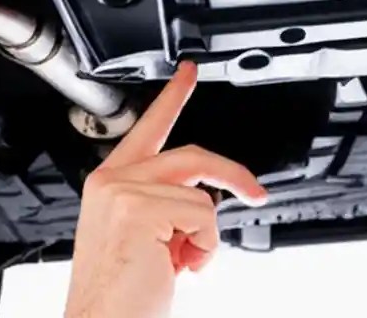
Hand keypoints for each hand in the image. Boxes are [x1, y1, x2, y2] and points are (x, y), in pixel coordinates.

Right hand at [64, 62, 267, 317]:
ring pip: (201, 196)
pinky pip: (202, 217)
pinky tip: (173, 269)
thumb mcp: (145, 237)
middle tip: (257, 192)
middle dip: (231, 174)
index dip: (173, 97)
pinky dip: (202, 249)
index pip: (148, 127)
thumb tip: (207, 198)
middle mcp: (111, 180)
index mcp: (109, 183)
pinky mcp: (139, 208)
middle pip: (192, 156)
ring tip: (176, 266)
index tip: (189, 71)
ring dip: (203, 238)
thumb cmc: (121, 295)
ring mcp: (123, 191)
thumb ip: (164, 205)